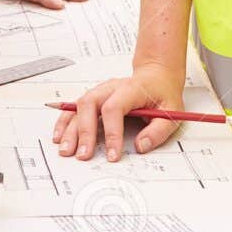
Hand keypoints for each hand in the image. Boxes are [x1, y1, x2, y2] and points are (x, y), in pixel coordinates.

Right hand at [52, 62, 185, 161]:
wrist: (155, 76)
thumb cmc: (162, 93)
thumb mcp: (172, 111)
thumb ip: (158, 131)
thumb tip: (141, 146)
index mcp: (131, 89)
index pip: (114, 108)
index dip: (111, 132)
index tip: (112, 154)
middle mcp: (111, 88)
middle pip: (90, 104)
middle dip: (85, 132)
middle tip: (83, 155)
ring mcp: (100, 91)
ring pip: (79, 105)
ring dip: (70, 128)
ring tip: (66, 149)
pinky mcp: (94, 97)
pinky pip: (75, 107)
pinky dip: (64, 121)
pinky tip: (59, 134)